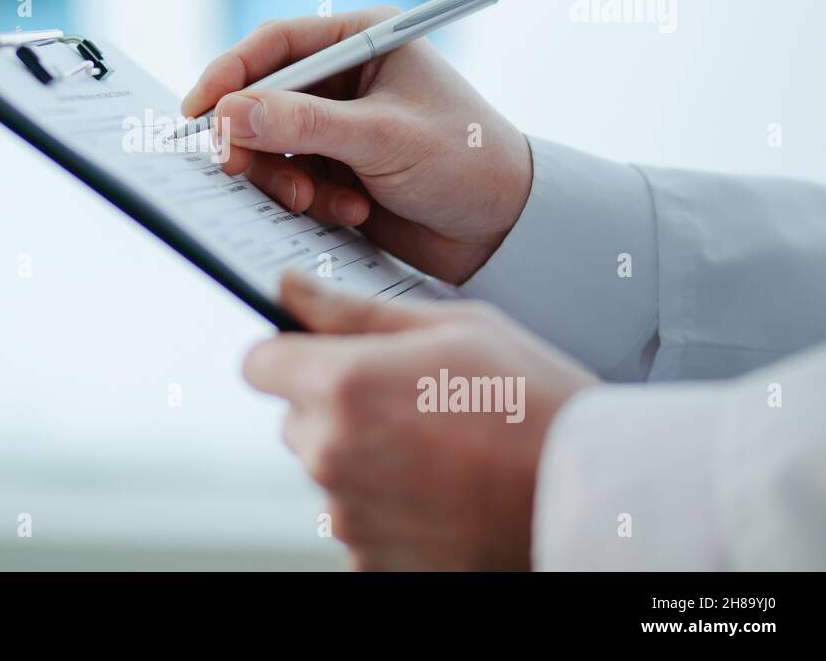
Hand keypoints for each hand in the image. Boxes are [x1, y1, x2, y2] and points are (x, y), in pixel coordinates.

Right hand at [182, 8, 532, 282]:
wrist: (504, 230)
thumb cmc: (463, 162)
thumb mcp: (382, 138)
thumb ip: (303, 124)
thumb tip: (227, 113)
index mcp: (363, 39)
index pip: (275, 44)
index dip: (229, 74)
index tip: (199, 110)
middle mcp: (345, 77)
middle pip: (261, 97)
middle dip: (252, 139)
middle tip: (235, 169)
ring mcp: (338, 125)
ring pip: (269, 145)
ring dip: (285, 178)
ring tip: (320, 201)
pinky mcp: (336, 169)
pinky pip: (289, 179)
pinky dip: (309, 199)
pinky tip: (352, 210)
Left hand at [245, 270, 596, 570]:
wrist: (590, 495)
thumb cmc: (530, 399)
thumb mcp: (450, 326)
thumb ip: (353, 309)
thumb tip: (289, 287)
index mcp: (340, 385)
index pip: (258, 363)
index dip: (289, 353)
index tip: (322, 356)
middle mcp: (330, 453)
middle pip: (295, 418)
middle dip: (334, 405)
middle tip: (409, 402)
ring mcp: (348, 515)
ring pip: (328, 469)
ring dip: (362, 457)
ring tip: (437, 448)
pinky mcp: (371, 561)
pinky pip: (356, 519)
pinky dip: (384, 506)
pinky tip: (439, 490)